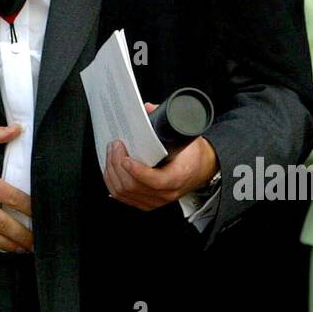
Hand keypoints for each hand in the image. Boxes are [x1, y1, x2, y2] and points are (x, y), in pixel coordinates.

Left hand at [103, 102, 218, 210]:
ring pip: (125, 193)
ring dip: (112, 172)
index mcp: (179, 176)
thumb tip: (147, 108)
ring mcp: (156, 200)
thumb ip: (168, 122)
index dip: (138, 171)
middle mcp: (167, 192)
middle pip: (134, 186)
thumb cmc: (192, 153)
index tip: (125, 158)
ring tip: (111, 153)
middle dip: (118, 164)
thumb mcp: (186, 136)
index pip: (156, 181)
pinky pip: (124, 197)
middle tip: (115, 146)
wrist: (202, 169)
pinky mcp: (147, 203)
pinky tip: (111, 169)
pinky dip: (113, 182)